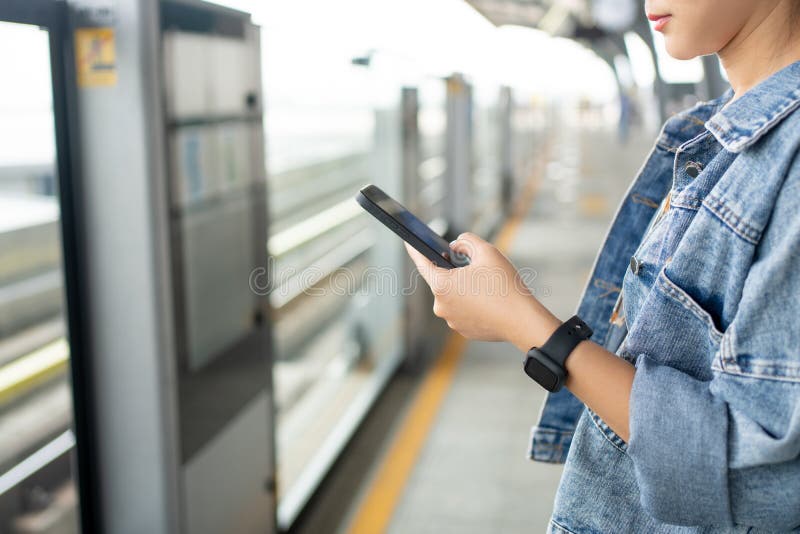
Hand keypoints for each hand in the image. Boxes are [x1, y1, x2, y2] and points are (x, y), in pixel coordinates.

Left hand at [404, 233, 559, 349]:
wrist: (522, 321)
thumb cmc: (504, 285)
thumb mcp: (487, 251)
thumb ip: (467, 241)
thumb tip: (456, 246)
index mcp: (441, 285)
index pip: (422, 263)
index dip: (415, 250)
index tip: (408, 242)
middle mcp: (441, 305)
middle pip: (442, 280)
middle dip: (455, 271)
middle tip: (475, 266)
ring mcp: (451, 320)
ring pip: (454, 296)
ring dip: (464, 288)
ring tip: (487, 285)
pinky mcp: (463, 330)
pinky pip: (463, 311)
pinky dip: (472, 303)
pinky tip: (488, 300)